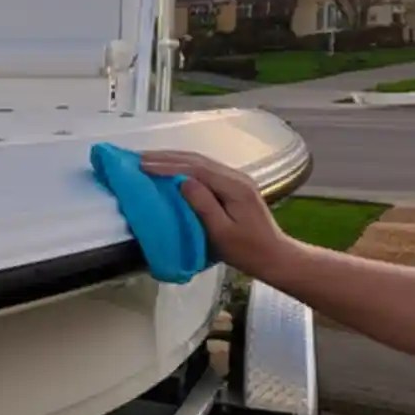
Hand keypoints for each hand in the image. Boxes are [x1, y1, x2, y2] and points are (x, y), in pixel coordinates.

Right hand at [140, 150, 299, 277]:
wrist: (275, 256)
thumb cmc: (247, 251)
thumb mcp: (222, 233)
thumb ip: (204, 205)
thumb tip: (183, 181)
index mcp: (234, 187)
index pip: (196, 169)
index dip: (167, 166)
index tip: (142, 166)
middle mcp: (236, 177)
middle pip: (197, 160)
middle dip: (166, 157)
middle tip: (138, 158)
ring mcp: (236, 179)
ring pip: (200, 161)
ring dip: (173, 159)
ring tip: (148, 159)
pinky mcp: (233, 185)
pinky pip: (205, 169)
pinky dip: (184, 165)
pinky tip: (171, 167)